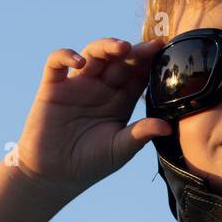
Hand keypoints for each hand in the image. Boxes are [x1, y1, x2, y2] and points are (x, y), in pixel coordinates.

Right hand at [14, 37, 172, 196]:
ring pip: (92, 54)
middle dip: (134, 51)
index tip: (164, 50)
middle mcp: (100, 88)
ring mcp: (77, 85)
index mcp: (120, 100)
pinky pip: (56, 63)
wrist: (54, 176)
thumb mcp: (120, 149)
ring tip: (121, 48)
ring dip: (106, 46)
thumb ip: (141, 134)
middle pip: (118, 60)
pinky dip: (65, 56)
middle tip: (149, 47)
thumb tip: (168, 127)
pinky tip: (79, 63)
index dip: (150, 62)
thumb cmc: (90, 164)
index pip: (138, 74)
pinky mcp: (52, 88)